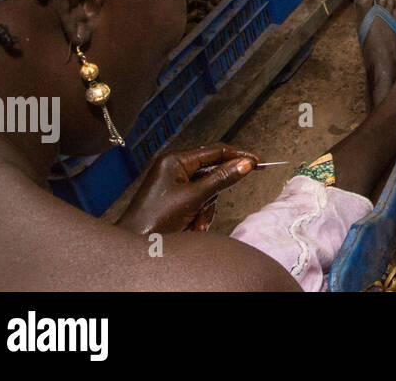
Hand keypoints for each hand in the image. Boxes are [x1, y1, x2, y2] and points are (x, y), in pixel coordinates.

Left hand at [115, 143, 256, 235]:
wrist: (136, 244)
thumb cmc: (156, 217)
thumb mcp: (194, 197)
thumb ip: (222, 178)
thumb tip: (246, 164)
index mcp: (175, 160)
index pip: (215, 151)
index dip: (238, 155)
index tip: (258, 162)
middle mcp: (175, 169)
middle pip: (213, 173)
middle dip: (213, 195)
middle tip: (207, 208)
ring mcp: (176, 184)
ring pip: (209, 190)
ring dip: (206, 209)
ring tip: (195, 224)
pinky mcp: (177, 199)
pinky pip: (201, 201)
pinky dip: (200, 215)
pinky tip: (191, 226)